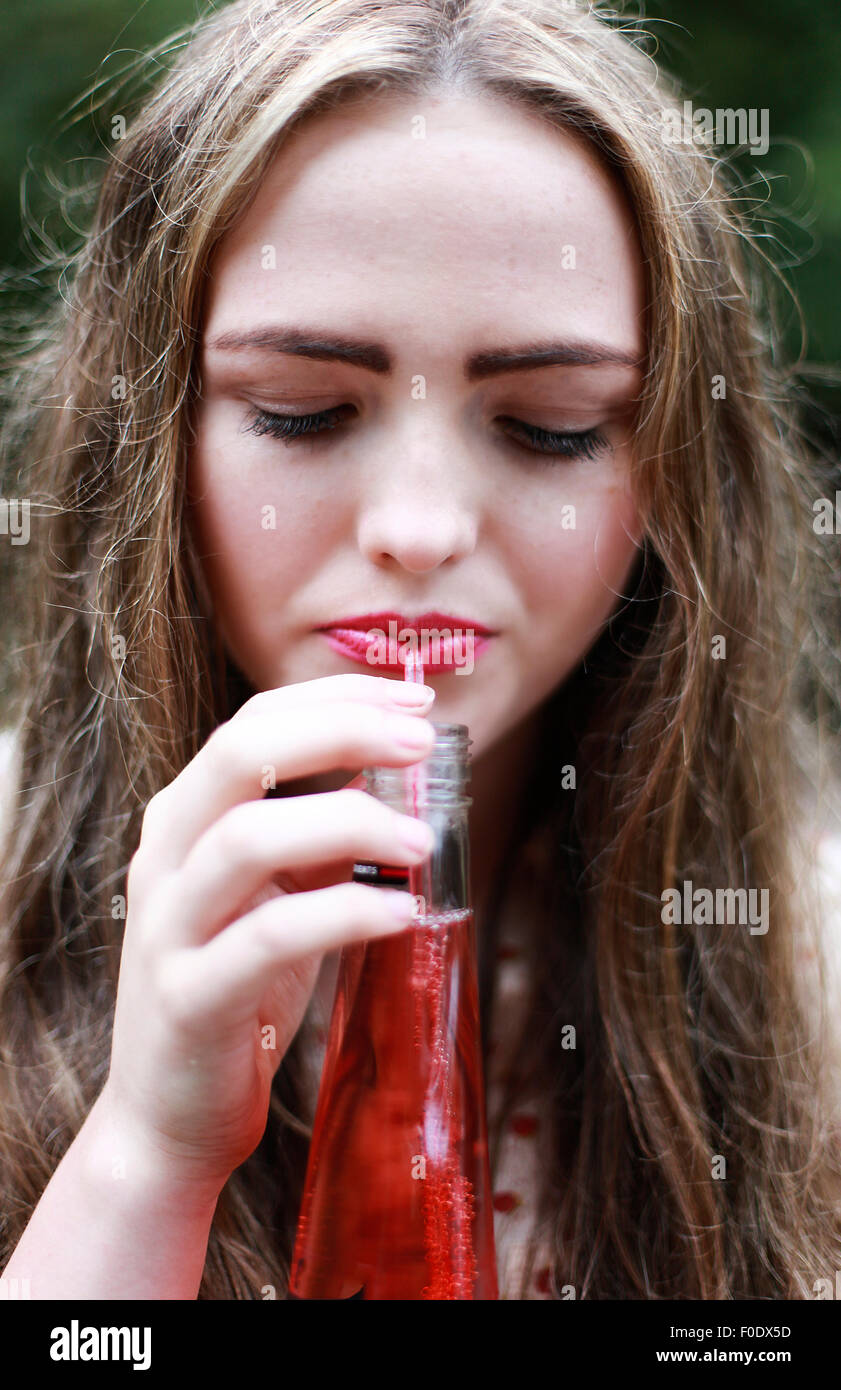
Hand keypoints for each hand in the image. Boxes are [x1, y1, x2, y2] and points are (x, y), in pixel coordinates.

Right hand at [102, 673, 436, 1200]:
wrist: (170, 1113)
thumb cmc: (239, 987)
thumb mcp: (277, 891)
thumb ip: (317, 832)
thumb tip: (398, 769)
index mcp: (186, 817)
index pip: (255, 722)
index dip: (338, 699)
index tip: (417, 699)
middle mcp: (165, 856)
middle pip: (242, 753)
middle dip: (341, 730)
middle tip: (424, 742)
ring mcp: (169, 925)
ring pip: (248, 837)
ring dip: (350, 822)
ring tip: (426, 837)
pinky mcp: (190, 997)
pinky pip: (269, 937)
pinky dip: (345, 913)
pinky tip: (404, 910)